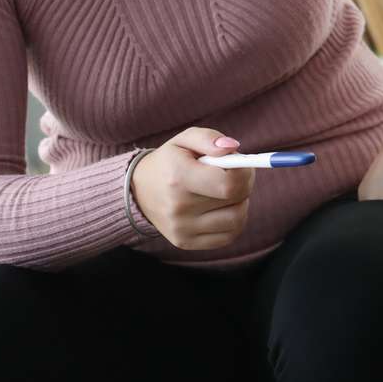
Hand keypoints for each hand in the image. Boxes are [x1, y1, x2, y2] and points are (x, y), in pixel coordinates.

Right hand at [130, 129, 254, 249]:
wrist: (137, 190)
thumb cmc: (170, 161)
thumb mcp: (185, 139)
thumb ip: (210, 138)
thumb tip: (232, 148)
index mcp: (179, 178)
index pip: (230, 184)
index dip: (245, 172)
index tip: (240, 164)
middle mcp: (178, 208)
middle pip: (236, 200)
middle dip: (244, 184)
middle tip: (234, 175)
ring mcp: (181, 229)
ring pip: (238, 220)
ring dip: (240, 203)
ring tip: (225, 191)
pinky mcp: (185, 243)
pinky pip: (228, 236)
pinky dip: (234, 221)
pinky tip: (221, 208)